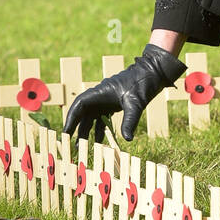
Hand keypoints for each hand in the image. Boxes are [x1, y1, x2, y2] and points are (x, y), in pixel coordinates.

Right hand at [63, 44, 186, 144]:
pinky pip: (102, 117)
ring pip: (92, 116)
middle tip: (70, 143)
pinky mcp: (113, 103)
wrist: (153, 73)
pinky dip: (100, 128)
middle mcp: (100, 95)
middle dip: (76, 128)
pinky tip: (100, 140)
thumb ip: (130, 121)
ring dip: (87, 130)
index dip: (72, 118)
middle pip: (83, 112)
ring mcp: (106, 99)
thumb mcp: (136, 103)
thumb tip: (127, 139)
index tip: (66, 132)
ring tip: (82, 146)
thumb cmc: (142, 83)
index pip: (80, 105)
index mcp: (100, 92)